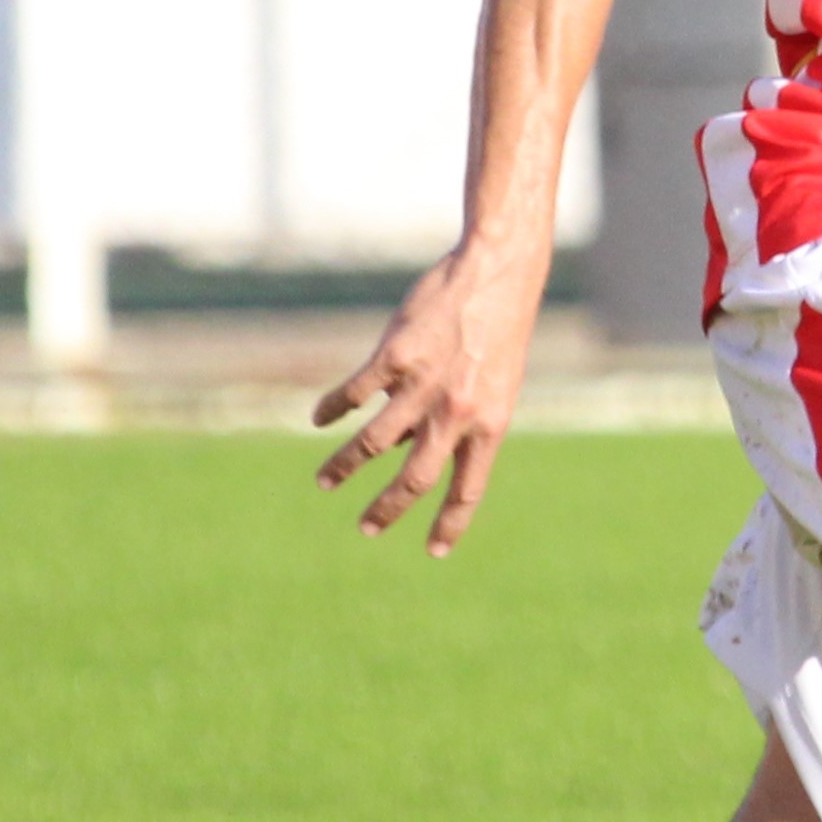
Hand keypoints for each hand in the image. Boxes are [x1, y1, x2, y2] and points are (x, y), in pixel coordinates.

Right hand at [313, 243, 548, 555]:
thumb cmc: (500, 328)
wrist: (498, 271)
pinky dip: (333, 408)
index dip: (451, 523)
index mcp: (491, 424)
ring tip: (325, 482)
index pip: (468, 488)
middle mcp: (457, 412)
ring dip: (345, 466)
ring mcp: (425, 385)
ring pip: (374, 442)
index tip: (435, 551)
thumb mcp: (497, 383)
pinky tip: (321, 417)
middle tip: (367, 528)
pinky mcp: (396, 355)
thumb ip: (460, 420)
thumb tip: (406, 448)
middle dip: (388, 509)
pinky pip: (356, 393)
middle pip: (416, 478)